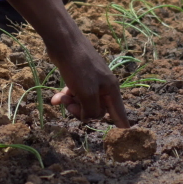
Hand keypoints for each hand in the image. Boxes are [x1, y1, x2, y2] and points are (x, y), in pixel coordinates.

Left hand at [7, 0, 129, 127]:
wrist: (64, 43)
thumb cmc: (78, 67)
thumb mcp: (87, 92)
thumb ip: (91, 110)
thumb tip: (91, 118)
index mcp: (111, 91)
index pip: (120, 114)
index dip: (122, 128)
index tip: (126, 140)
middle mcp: (104, 87)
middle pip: (97, 111)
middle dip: (83, 112)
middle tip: (70, 107)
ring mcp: (92, 82)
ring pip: (84, 102)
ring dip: (72, 104)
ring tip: (60, 99)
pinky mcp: (80, 77)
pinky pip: (76, 93)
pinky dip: (66, 97)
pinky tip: (56, 97)